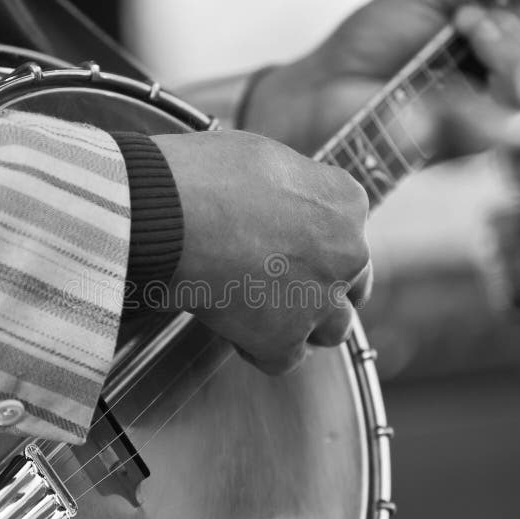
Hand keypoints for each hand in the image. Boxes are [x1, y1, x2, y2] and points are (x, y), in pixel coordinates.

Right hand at [153, 130, 370, 373]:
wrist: (167, 214)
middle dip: (322, 287)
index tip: (287, 248)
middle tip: (281, 285)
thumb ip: (290, 188)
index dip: (317, 245)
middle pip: (352, 284)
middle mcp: (347, 252)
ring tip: (262, 313)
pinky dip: (261, 350)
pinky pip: (285, 359)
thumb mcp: (263, 159)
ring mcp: (319, 299)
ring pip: (333, 329)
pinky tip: (235, 331)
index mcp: (345, 202)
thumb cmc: (202, 175)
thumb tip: (278, 203)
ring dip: (303, 325)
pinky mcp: (285, 339)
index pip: (349, 235)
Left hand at [243, 0, 519, 158]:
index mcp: (498, 43)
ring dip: (507, 46)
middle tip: (470, 18)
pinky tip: (451, 66)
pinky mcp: (462, 145)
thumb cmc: (366, 43)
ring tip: (460, 31)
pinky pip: (500, 121)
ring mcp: (484, 116)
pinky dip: (483, 81)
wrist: (323, 88)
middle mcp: (499, 81)